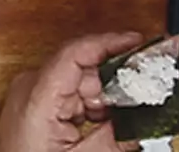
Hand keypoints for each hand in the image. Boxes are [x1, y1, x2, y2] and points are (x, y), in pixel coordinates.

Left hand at [0, 32, 146, 151]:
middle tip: (145, 89)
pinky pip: (71, 97)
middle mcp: (32, 86)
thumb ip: (113, 138)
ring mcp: (32, 95)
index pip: (76, 51)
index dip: (110, 42)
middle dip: (117, 80)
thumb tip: (141, 122)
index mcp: (38, 94)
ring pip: (81, 84)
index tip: (137, 41)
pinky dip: (92, 108)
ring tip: (129, 114)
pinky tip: (108, 123)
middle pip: (84, 68)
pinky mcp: (36, 106)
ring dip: (106, 99)